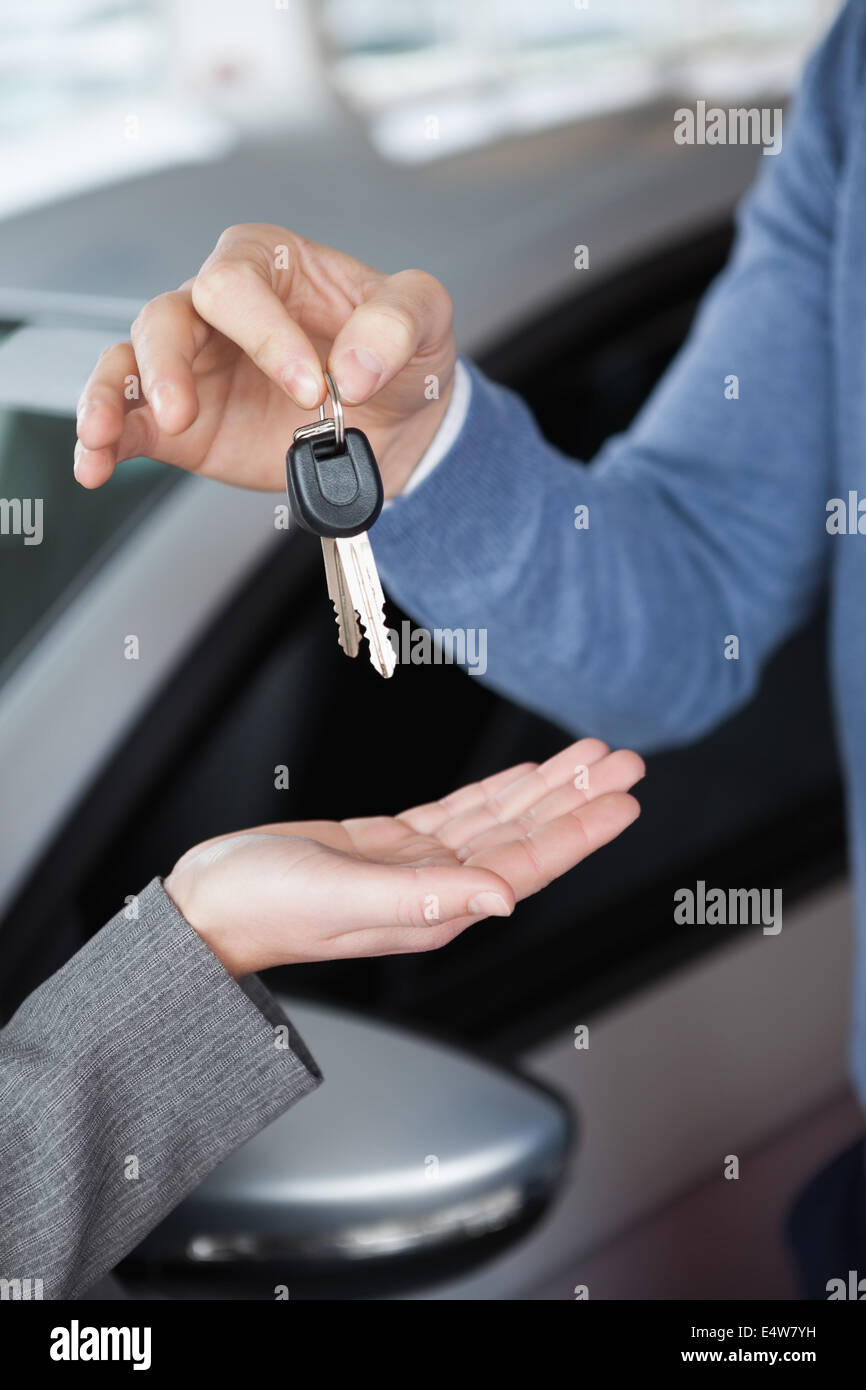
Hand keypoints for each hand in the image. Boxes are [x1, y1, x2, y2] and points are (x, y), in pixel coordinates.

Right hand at [74, 224, 456, 496]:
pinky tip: (94, 466)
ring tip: (106, 435)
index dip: (263, 332)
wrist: (395, 423)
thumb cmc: (398, 353)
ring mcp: (193, 368)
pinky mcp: (182, 423)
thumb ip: (397, 322)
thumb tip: (355, 367)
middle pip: (165, 318)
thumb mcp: (424, 317)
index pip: (236, 282)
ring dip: (112, 398)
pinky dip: (106, 442)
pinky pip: (130, 423)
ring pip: (130, 364)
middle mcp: (218, 311)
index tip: (310, 384)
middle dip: (169, 366)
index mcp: (268, 265)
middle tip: (189, 412)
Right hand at [163, 740, 643, 977]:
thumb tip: (505, 898)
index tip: (624, 798)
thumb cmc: (264, 908)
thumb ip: (428, 898)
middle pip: (526, 836)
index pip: (528, 864)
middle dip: (578, 797)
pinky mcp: (389, 845)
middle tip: (625, 760)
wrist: (208, 906)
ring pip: (498, 820)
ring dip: (546, 788)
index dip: (580, 830)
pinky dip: (496, 790)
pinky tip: (522, 776)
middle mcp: (439, 890)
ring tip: (590, 757)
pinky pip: (459, 812)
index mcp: (438, 909)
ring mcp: (416, 866)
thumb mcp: (346, 899)